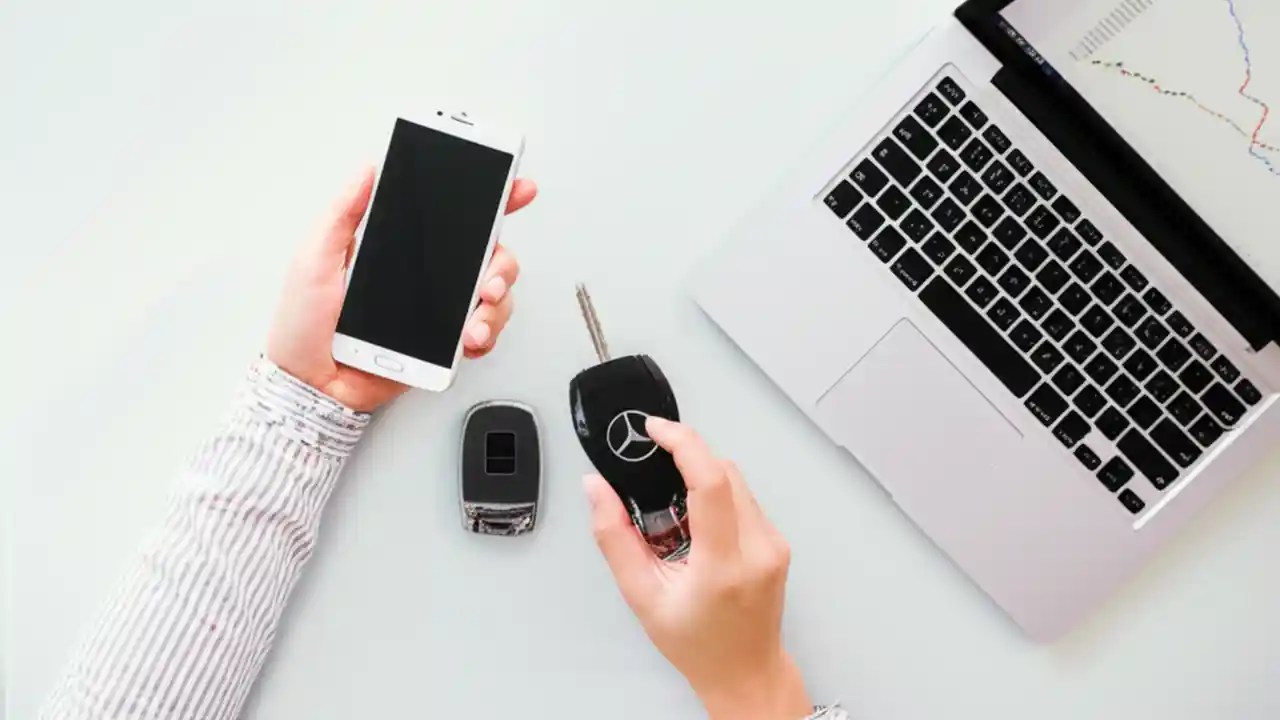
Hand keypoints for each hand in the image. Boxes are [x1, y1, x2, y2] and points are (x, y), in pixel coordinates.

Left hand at [267, 168, 536, 411]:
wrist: (310, 384)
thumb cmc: (303, 327)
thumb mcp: (315, 258)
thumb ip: (343, 213)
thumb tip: (368, 170)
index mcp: (403, 248)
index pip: (454, 217)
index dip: (492, 200)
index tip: (517, 190)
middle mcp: (429, 276)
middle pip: (490, 256)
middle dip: (502, 265)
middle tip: (489, 281)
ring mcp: (441, 311)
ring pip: (496, 296)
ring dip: (496, 306)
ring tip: (472, 324)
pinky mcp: (444, 345)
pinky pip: (483, 334)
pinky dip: (485, 335)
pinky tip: (468, 339)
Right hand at [585, 419, 811, 719]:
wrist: (745, 672)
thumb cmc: (697, 644)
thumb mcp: (642, 595)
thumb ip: (615, 537)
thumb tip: (596, 489)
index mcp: (724, 565)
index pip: (711, 482)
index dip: (683, 444)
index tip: (656, 429)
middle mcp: (758, 549)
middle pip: (725, 472)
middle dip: (687, 458)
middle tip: (654, 469)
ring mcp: (774, 544)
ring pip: (737, 481)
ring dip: (702, 477)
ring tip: (673, 510)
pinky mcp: (778, 542)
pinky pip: (746, 499)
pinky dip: (718, 497)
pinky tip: (697, 524)